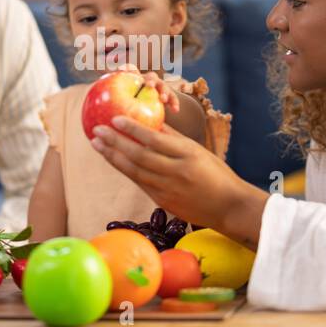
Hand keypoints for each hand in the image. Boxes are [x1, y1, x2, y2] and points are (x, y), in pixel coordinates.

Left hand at [89, 116, 268, 247]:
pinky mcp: (163, 202)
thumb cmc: (216, 175)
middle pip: (139, 156)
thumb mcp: (198, 151)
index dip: (132, 130)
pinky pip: (140, 183)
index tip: (114, 119)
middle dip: (115, 142)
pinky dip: (125, 170)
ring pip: (134, 171)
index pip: (155, 139)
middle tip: (97, 130)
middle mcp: (176, 172)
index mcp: (188, 154)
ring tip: (97, 144)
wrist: (228, 207)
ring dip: (113, 157)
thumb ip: (174, 138)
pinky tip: (113, 160)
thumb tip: (150, 123)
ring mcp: (168, 189)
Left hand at [116, 63, 178, 113]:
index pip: (130, 72)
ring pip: (162, 86)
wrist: (155, 111)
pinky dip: (175, 102)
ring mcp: (159, 87)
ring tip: (163, 99)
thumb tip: (93, 123)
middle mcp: (146, 82)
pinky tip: (175, 110)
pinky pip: (173, 97)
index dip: (127, 69)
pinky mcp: (170, 96)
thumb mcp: (124, 110)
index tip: (124, 69)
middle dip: (149, 80)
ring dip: (163, 91)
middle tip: (149, 86)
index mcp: (134, 82)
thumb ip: (113, 110)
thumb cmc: (133, 111)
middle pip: (149, 77)